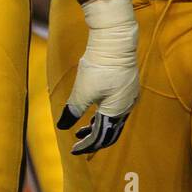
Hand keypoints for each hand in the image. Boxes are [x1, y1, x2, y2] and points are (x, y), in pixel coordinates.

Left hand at [58, 0, 138, 154]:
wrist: (115, 41)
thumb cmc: (98, 67)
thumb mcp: (82, 92)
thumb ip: (73, 111)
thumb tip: (62, 126)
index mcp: (116, 112)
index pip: (102, 137)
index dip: (87, 145)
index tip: (73, 150)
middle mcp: (126, 107)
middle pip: (111, 131)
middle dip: (94, 139)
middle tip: (78, 143)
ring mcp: (129, 96)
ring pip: (113, 119)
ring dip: (98, 126)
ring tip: (83, 128)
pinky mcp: (127, 85)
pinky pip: (116, 108)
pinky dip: (103, 114)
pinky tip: (93, 110)